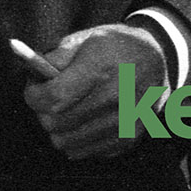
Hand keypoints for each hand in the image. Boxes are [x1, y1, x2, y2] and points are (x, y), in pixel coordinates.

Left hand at [23, 23, 167, 160]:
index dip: (33, 96)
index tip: (32, 90)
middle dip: (42, 111)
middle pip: (56, 123)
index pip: (54, 97)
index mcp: (102, 69)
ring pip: (65, 143)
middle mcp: (116, 99)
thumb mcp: (86, 38)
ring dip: (57, 128)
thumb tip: (34, 75)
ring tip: (64, 108)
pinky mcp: (127, 140)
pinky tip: (83, 118)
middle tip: (46, 98)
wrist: (159, 59)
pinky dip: (76, 138)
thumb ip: (57, 57)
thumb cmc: (115, 46)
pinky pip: (83, 151)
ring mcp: (123, 123)